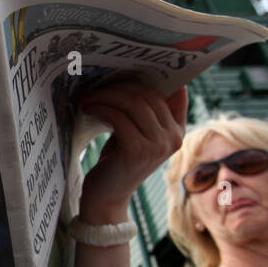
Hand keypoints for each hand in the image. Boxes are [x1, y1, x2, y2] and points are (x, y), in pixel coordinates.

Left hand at [78, 83, 185, 222]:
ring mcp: (159, 146)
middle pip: (150, 95)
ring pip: (134, 104)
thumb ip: (142, 112)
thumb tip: (135, 75)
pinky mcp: (139, 151)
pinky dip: (102, 108)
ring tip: (90, 97)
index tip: (131, 68)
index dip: (157, 76)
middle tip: (98, 86)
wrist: (107, 199)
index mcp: (178, 131)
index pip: (176, 93)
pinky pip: (120, 118)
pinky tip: (89, 107)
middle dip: (121, 86)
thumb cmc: (117, 162)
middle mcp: (174, 138)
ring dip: (108, 96)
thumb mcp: (134, 133)